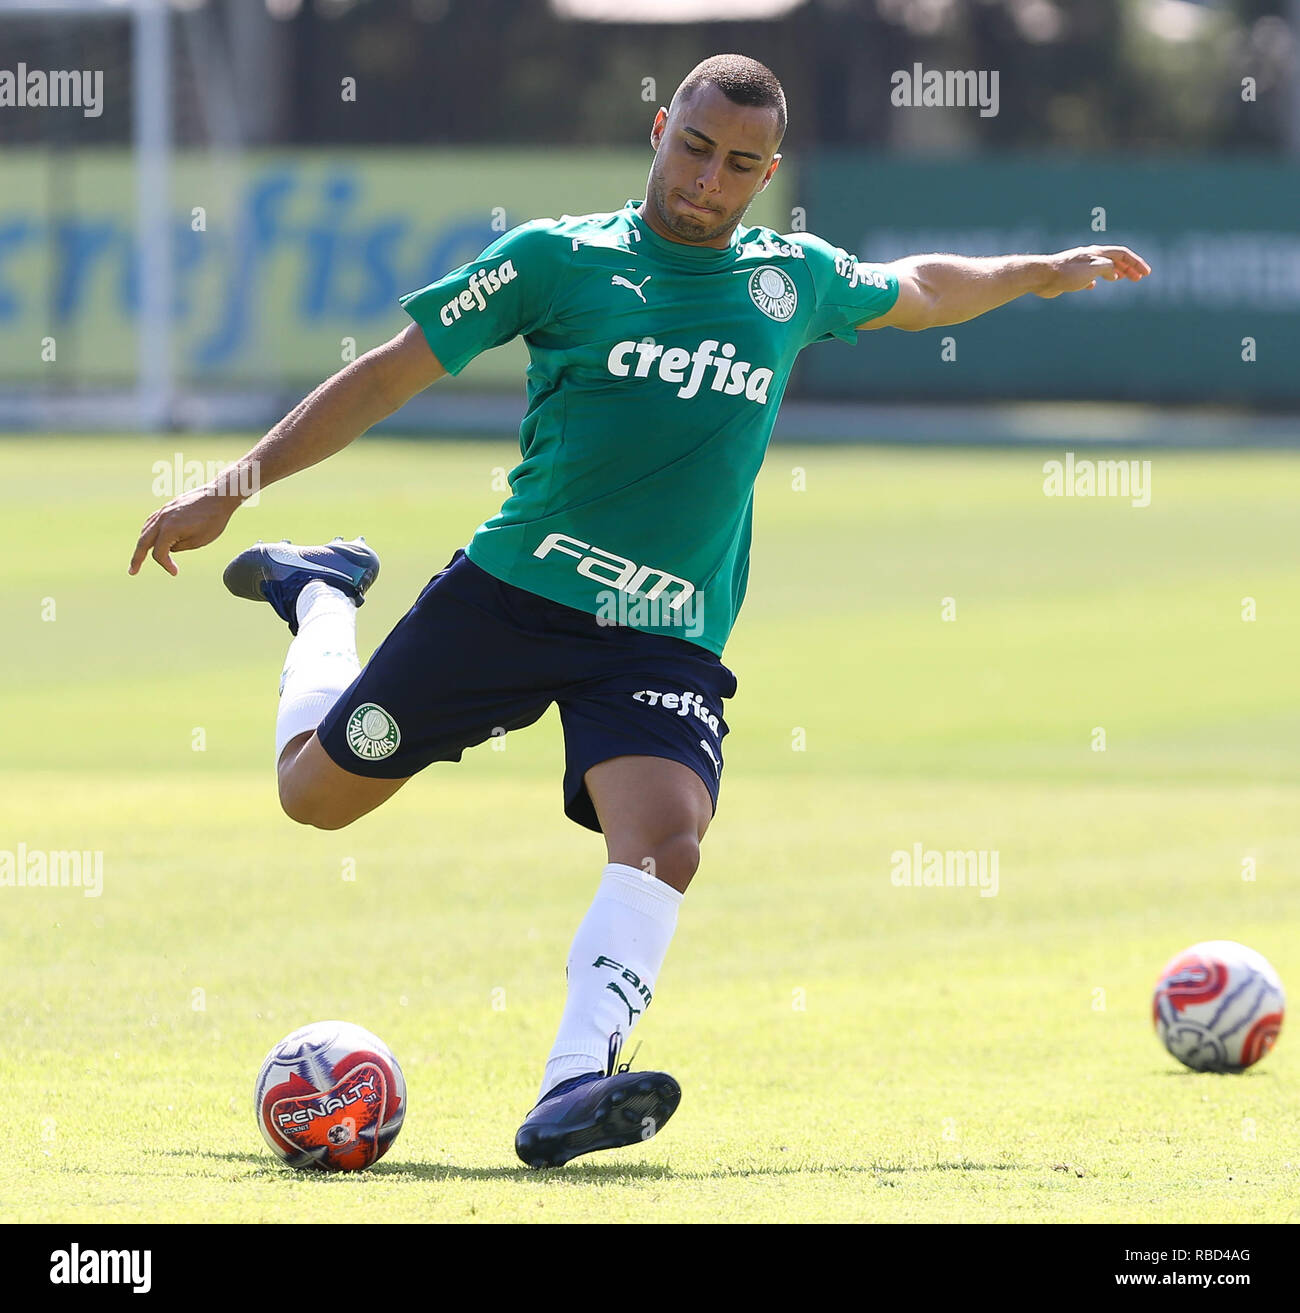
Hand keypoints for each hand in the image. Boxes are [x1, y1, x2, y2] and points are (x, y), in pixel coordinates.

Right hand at [129, 483, 240, 575]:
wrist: (219, 496)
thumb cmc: (213, 520)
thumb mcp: (199, 540)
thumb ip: (180, 547)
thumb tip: (168, 548)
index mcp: (169, 529)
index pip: (159, 553)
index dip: (166, 565)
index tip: (175, 573)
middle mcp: (162, 519)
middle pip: (143, 542)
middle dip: (137, 558)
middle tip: (132, 571)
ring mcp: (163, 511)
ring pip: (145, 530)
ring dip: (141, 544)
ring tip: (139, 556)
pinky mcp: (167, 507)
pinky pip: (151, 521)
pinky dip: (147, 532)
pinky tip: (148, 538)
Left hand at [1036, 245, 1150, 297]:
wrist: (1042, 277)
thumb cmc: (1067, 273)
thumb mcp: (1093, 269)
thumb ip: (1107, 268)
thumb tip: (1115, 273)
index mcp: (1097, 253)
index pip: (1122, 254)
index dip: (1136, 263)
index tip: (1146, 273)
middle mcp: (1090, 257)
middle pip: (1114, 260)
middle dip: (1128, 268)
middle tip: (1139, 278)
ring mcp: (1080, 266)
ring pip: (1102, 267)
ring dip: (1114, 272)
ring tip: (1121, 279)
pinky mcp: (1070, 276)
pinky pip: (1087, 276)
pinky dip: (1095, 280)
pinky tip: (1094, 286)